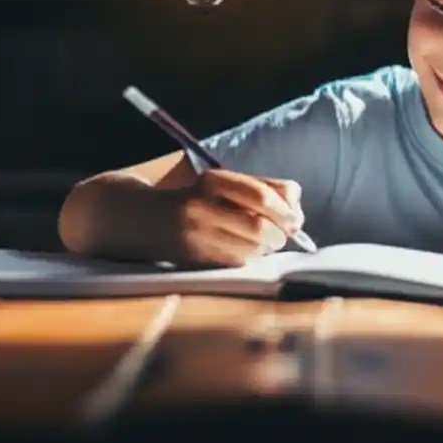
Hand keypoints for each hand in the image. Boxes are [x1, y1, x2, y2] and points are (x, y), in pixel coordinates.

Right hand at [165, 169, 305, 265]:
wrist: (145, 218)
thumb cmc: (197, 199)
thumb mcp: (226, 184)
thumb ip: (265, 188)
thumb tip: (297, 210)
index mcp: (214, 181)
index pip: (261, 195)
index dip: (285, 211)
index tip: (295, 221)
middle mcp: (202, 206)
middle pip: (260, 227)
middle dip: (279, 235)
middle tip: (282, 236)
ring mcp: (196, 235)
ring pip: (251, 249)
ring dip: (266, 249)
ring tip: (263, 243)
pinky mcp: (194, 258)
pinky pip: (237, 262)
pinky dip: (250, 258)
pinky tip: (245, 251)